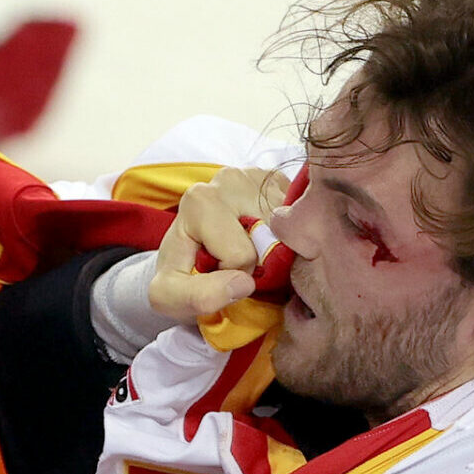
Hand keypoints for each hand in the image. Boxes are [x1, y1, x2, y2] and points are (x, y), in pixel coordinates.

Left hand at [147, 167, 290, 319]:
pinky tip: (269, 238)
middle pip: (270, 236)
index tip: (219, 273)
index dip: (233, 276)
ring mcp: (258, 176)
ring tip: (253, 251)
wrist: (188, 257)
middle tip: (239, 262)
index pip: (240, 254)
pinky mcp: (280, 180)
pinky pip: (303, 216)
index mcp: (200, 201)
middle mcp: (230, 179)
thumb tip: (244, 283)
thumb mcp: (170, 297)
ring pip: (292, 227)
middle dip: (262, 261)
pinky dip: (292, 236)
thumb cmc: (179, 276)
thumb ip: (199, 297)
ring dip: (279, 249)